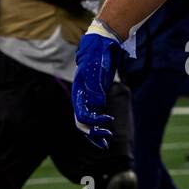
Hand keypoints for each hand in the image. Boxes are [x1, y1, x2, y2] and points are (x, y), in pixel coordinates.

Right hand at [72, 27, 120, 146]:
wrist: (102, 43)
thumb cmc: (98, 55)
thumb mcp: (96, 70)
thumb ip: (95, 87)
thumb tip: (97, 105)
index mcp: (79, 93)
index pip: (82, 116)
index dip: (94, 122)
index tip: (109, 120)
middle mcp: (82, 98)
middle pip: (83, 123)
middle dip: (93, 134)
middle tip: (106, 142)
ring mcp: (89, 98)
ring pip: (88, 122)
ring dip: (96, 134)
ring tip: (106, 145)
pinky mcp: (97, 96)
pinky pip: (96, 115)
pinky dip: (100, 125)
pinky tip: (106, 132)